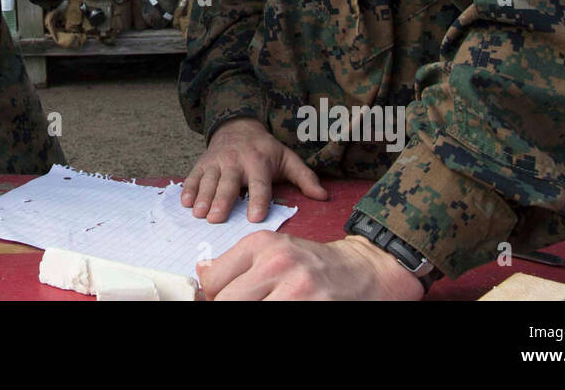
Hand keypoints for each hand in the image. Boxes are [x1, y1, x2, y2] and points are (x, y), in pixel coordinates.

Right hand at [182, 117, 328, 222]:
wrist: (238, 127)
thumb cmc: (265, 150)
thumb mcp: (288, 159)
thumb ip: (305, 178)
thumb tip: (324, 197)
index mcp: (259, 162)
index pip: (259, 184)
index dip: (258, 200)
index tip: (255, 217)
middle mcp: (236, 161)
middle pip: (229, 183)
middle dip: (222, 201)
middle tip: (216, 219)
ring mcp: (217, 161)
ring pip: (209, 180)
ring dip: (203, 197)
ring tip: (199, 213)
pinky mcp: (203, 163)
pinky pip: (194, 176)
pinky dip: (189, 188)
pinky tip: (186, 202)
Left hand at [197, 232, 426, 299]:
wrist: (362, 269)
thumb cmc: (312, 263)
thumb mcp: (273, 250)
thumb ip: (237, 263)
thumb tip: (202, 276)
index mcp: (261, 244)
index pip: (212, 280)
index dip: (213, 297)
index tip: (223, 299)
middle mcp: (276, 263)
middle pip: (226, 302)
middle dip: (228, 307)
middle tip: (244, 305)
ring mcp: (296, 289)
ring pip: (246, 311)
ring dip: (252, 313)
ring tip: (266, 305)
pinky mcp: (313, 307)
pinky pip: (276, 320)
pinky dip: (274, 320)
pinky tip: (284, 312)